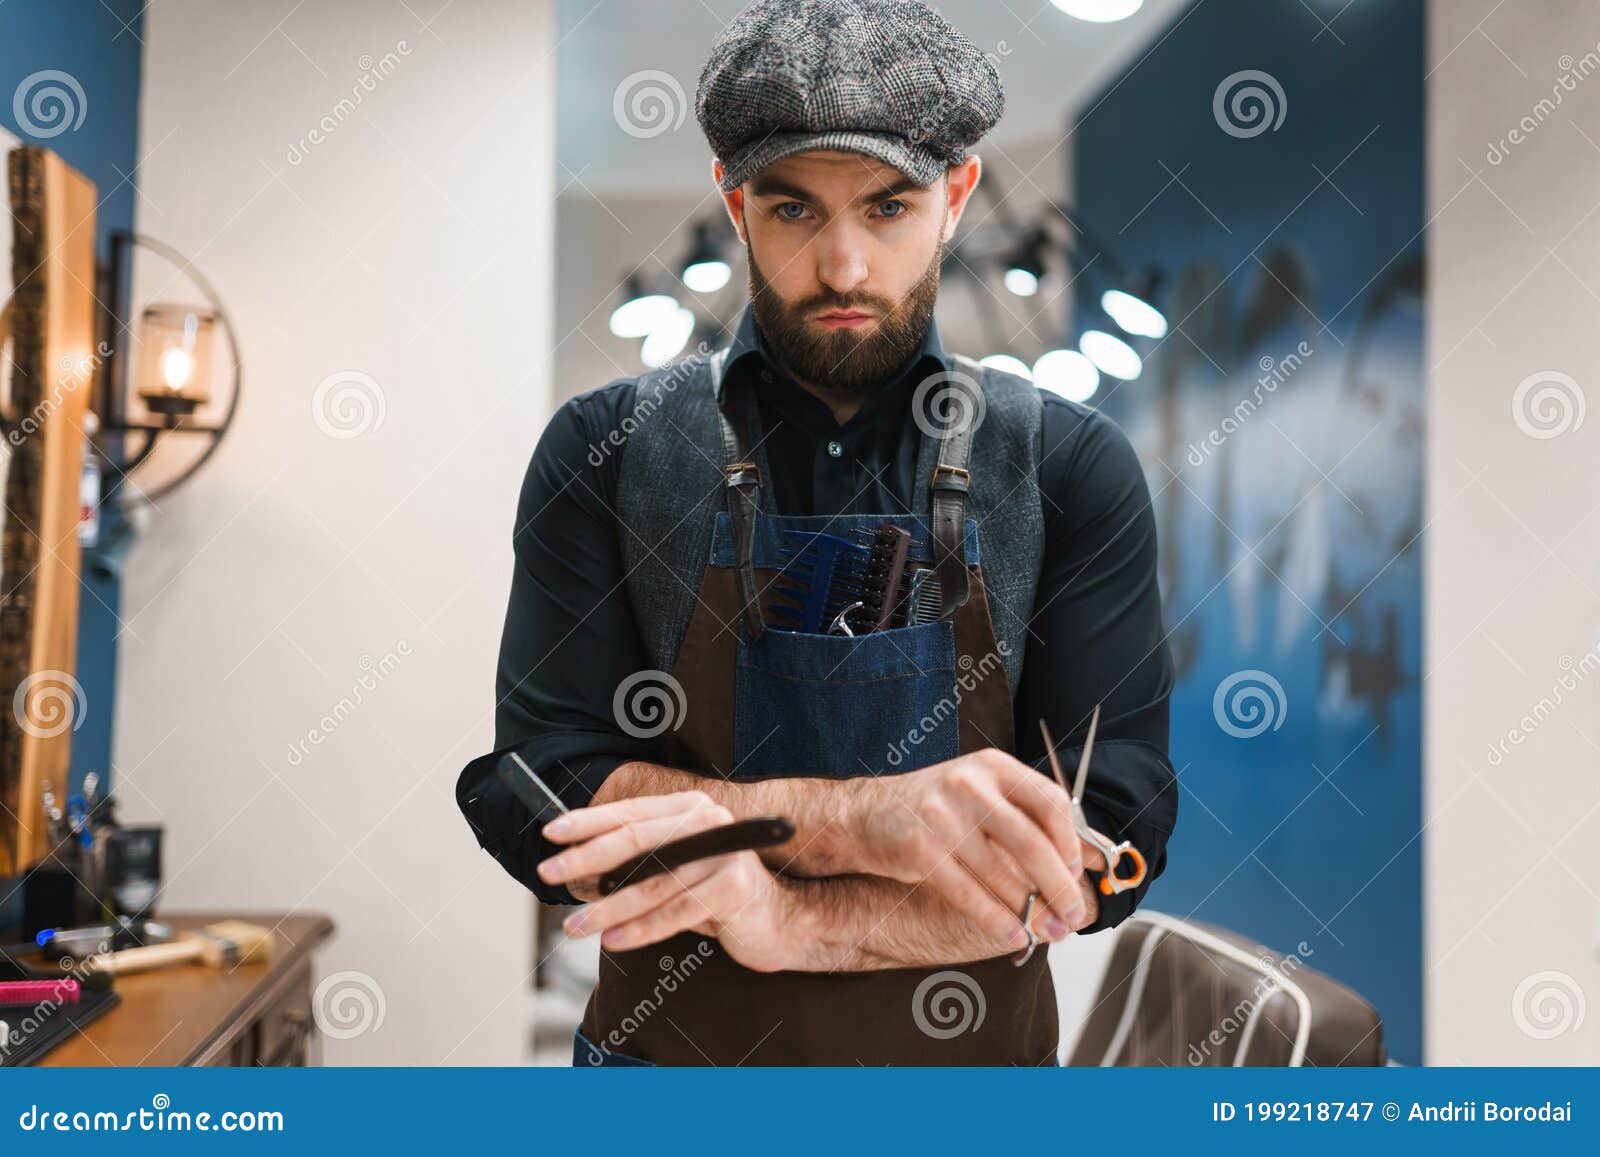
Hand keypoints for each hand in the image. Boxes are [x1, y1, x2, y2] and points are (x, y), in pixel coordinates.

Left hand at [537, 791, 795, 971]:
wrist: (775, 920)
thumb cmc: (713, 895)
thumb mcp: (674, 869)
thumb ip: (637, 861)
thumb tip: (574, 864)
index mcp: (689, 808)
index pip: (630, 812)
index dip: (587, 821)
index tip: (551, 833)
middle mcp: (709, 821)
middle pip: (637, 839)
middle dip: (586, 857)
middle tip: (549, 873)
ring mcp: (725, 852)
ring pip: (651, 882)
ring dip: (607, 906)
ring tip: (576, 924)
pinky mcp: (735, 887)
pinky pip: (676, 911)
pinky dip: (641, 928)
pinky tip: (613, 939)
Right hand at [847, 748, 1096, 944]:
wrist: (867, 815)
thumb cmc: (935, 808)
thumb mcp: (983, 795)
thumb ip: (1033, 818)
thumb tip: (1096, 856)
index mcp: (993, 767)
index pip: (1051, 801)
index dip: (1072, 841)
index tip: (1080, 871)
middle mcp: (970, 784)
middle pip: (1032, 842)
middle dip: (1060, 886)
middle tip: (1073, 913)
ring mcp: (944, 816)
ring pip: (1002, 874)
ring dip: (1031, 910)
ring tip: (1049, 931)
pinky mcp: (921, 849)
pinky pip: (969, 894)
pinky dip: (997, 920)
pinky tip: (1013, 936)